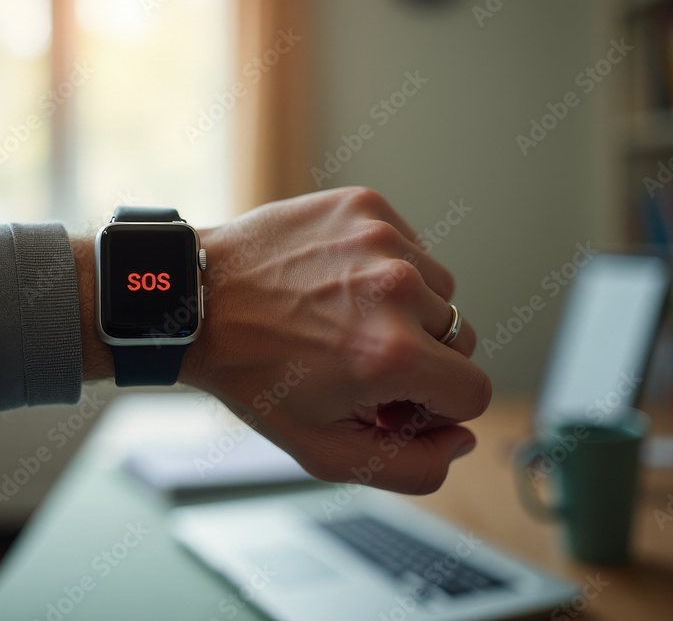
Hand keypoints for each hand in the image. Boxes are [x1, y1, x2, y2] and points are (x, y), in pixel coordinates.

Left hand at [180, 187, 490, 493]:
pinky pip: (413, 248)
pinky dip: (388, 269)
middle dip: (422, 360)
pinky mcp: (367, 207)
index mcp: (391, 354)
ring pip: (440, 292)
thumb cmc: (254, 374)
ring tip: (348, 319)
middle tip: (364, 362)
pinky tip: (340, 284)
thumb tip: (459, 439)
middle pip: (462, 340)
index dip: (435, 408)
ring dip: (407, 312)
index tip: (394, 401)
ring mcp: (383, 240)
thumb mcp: (324, 451)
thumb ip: (411, 466)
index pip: (473, 392)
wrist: (199, 300)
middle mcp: (397, 288)